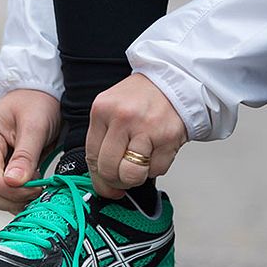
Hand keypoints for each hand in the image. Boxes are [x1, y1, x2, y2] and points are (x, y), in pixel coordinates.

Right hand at [0, 89, 60, 212]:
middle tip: (37, 193)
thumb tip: (13, 183)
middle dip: (9, 200)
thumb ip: (25, 156)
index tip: (37, 188)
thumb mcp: (36, 126)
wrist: (39, 95)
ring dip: (9, 202)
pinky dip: (9, 199)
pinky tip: (27, 188)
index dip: (11, 190)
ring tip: (33, 189)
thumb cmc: (37, 104)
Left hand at [86, 73, 186, 197]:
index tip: (104, 184)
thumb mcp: (111, 108)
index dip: (98, 178)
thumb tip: (101, 178)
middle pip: (109, 170)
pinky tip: (155, 153)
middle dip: (115, 182)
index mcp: (102, 110)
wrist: (174, 81)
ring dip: (135, 178)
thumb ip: (103, 138)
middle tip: (122, 178)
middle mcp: (123, 118)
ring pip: (132, 175)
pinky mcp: (168, 138)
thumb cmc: (141, 97)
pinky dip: (155, 168)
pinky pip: (156, 170)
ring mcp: (146, 128)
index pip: (92, 157)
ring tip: (138, 167)